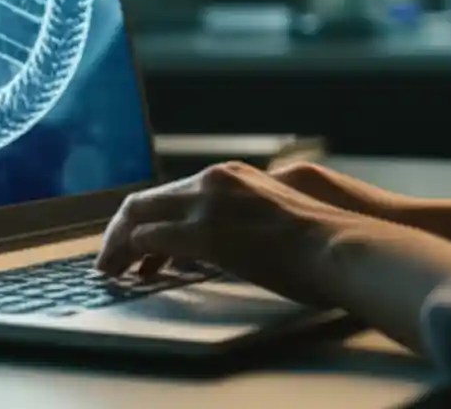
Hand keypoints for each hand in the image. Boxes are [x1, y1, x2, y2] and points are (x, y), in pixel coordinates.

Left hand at [96, 162, 393, 305]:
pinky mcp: (206, 233)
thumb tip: (229, 243)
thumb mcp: (276, 218)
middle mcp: (214, 181)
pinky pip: (151, 240)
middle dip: (121, 232)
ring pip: (139, 216)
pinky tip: (126, 273)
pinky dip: (129, 256)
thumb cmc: (321, 243)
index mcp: (233, 176)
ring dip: (118, 245)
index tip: (139, 246)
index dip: (149, 219)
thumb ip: (245, 221)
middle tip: (110, 259)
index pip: (173, 192)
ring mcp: (209, 204)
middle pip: (146, 200)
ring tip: (110, 270)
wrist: (339, 245)